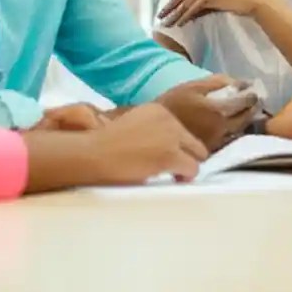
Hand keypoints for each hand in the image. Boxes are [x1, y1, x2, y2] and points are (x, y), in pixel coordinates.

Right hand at [22, 103, 208, 191]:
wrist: (93, 154)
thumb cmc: (103, 146)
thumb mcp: (131, 126)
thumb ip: (152, 131)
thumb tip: (166, 148)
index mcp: (157, 110)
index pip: (180, 129)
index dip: (177, 146)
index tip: (166, 157)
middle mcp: (168, 119)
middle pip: (194, 142)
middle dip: (187, 157)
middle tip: (174, 171)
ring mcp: (171, 136)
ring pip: (198, 155)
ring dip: (186, 168)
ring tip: (172, 177)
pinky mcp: (170, 155)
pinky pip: (192, 169)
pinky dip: (185, 177)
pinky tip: (171, 180)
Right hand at [157, 75, 259, 151]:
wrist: (150, 129)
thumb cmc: (171, 103)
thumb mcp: (191, 87)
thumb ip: (217, 82)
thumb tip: (240, 82)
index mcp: (217, 110)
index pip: (244, 102)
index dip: (250, 95)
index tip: (252, 90)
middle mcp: (220, 128)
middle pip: (245, 118)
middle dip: (252, 108)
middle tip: (255, 101)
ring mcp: (217, 142)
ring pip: (240, 131)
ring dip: (246, 121)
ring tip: (245, 112)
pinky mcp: (210, 152)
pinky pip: (229, 141)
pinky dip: (234, 132)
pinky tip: (231, 125)